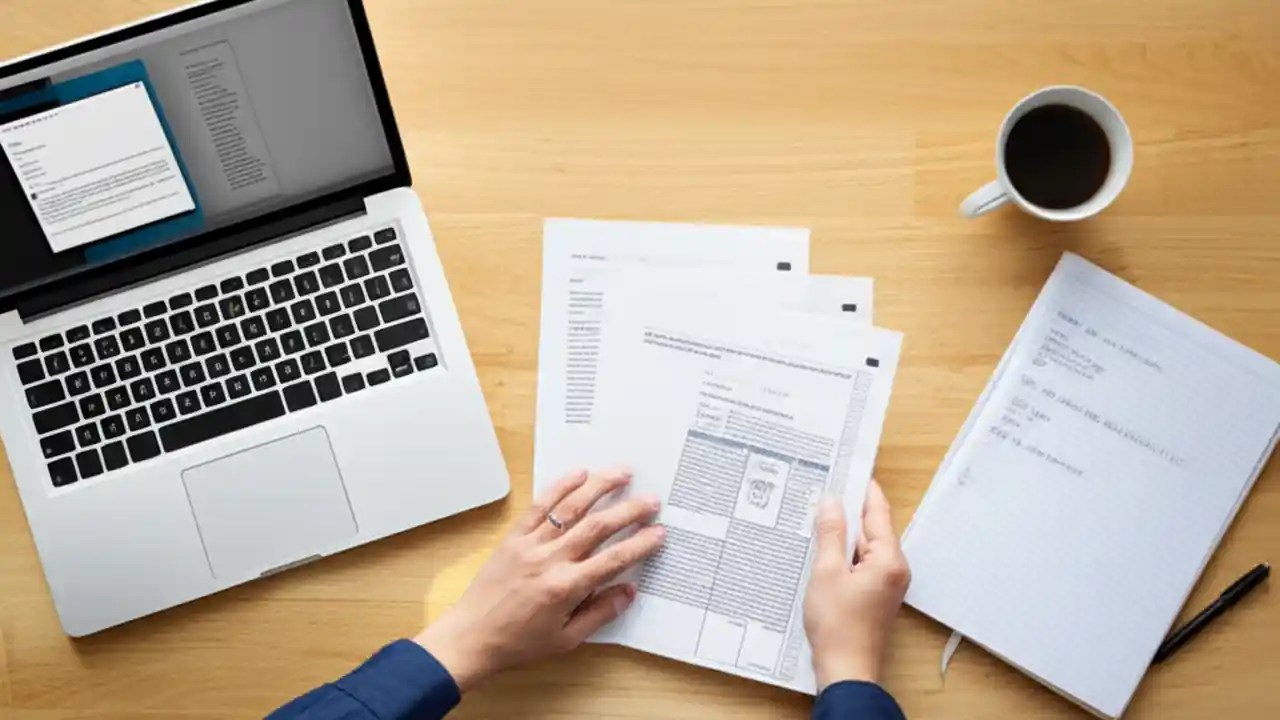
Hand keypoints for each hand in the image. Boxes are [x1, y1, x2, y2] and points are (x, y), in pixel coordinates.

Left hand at [414, 468, 664, 690]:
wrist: (472, 637)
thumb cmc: (519, 643)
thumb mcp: (566, 640)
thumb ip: (600, 613)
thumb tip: (628, 590)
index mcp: (566, 588)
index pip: (613, 560)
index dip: (639, 545)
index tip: (659, 532)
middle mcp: (550, 560)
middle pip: (597, 527)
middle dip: (628, 510)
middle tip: (651, 499)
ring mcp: (530, 545)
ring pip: (570, 508)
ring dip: (598, 487)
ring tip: (621, 472)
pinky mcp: (514, 537)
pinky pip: (539, 506)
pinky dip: (559, 487)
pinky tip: (578, 474)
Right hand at [804, 480, 909, 688]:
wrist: (846, 669)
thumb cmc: (838, 625)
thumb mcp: (826, 572)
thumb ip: (830, 534)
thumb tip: (831, 502)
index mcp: (888, 559)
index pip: (877, 512)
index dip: (863, 489)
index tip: (850, 468)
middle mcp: (894, 568)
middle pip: (872, 528)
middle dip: (848, 511)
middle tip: (824, 490)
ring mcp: (887, 583)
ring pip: (865, 547)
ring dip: (844, 535)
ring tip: (817, 517)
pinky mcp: (876, 595)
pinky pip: (862, 564)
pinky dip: (844, 554)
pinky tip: (824, 550)